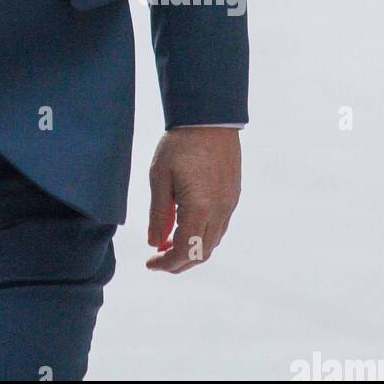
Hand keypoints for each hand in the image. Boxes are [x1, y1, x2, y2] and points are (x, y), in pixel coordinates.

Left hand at [146, 128, 239, 272]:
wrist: (208, 119)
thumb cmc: (179, 145)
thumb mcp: (159, 177)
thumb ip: (158, 214)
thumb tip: (154, 242)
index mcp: (200, 209)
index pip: (185, 252)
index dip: (166, 263)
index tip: (150, 263)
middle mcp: (220, 212)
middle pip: (202, 254)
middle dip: (179, 262)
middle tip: (157, 258)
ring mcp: (230, 205)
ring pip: (213, 243)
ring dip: (192, 250)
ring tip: (168, 243)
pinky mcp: (233, 196)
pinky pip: (220, 227)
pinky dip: (203, 236)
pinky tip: (187, 227)